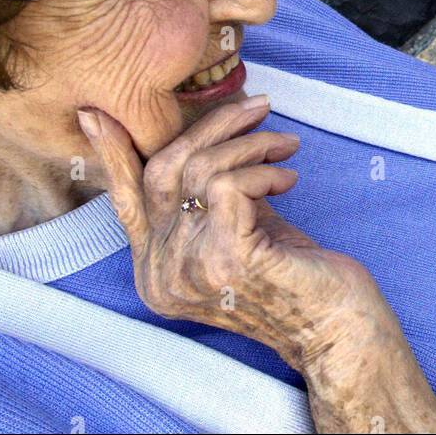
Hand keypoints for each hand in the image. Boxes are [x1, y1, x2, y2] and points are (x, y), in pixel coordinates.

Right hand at [77, 98, 435, 432]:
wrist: (337, 328)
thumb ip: (211, 195)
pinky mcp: (225, 259)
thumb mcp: (239, 229)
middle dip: (211, 126)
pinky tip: (288, 179)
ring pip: (200, 169)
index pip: (125, 202)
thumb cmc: (296, 276)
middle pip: (160, 171)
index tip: (98, 114)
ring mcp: (189, 269)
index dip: (112, 155)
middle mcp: (161, 274)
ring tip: (286, 147)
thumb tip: (208, 135)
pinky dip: (264, 169)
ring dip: (251, 144)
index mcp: (156, 270)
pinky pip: (230, 183)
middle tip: (257, 106)